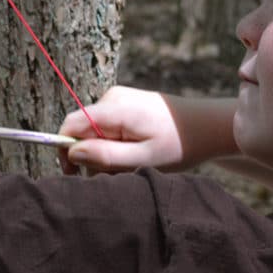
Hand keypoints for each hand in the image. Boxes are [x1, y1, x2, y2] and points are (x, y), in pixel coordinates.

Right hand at [56, 86, 185, 175]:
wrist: (206, 126)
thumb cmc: (178, 145)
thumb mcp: (142, 159)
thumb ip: (106, 156)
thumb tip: (73, 152)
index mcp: (115, 109)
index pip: (71, 125)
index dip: (66, 150)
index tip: (75, 174)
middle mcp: (112, 98)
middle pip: (82, 129)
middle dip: (91, 155)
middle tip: (114, 175)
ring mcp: (118, 98)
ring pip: (94, 130)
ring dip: (104, 152)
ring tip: (129, 165)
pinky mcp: (125, 104)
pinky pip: (106, 126)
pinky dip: (113, 144)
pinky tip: (134, 153)